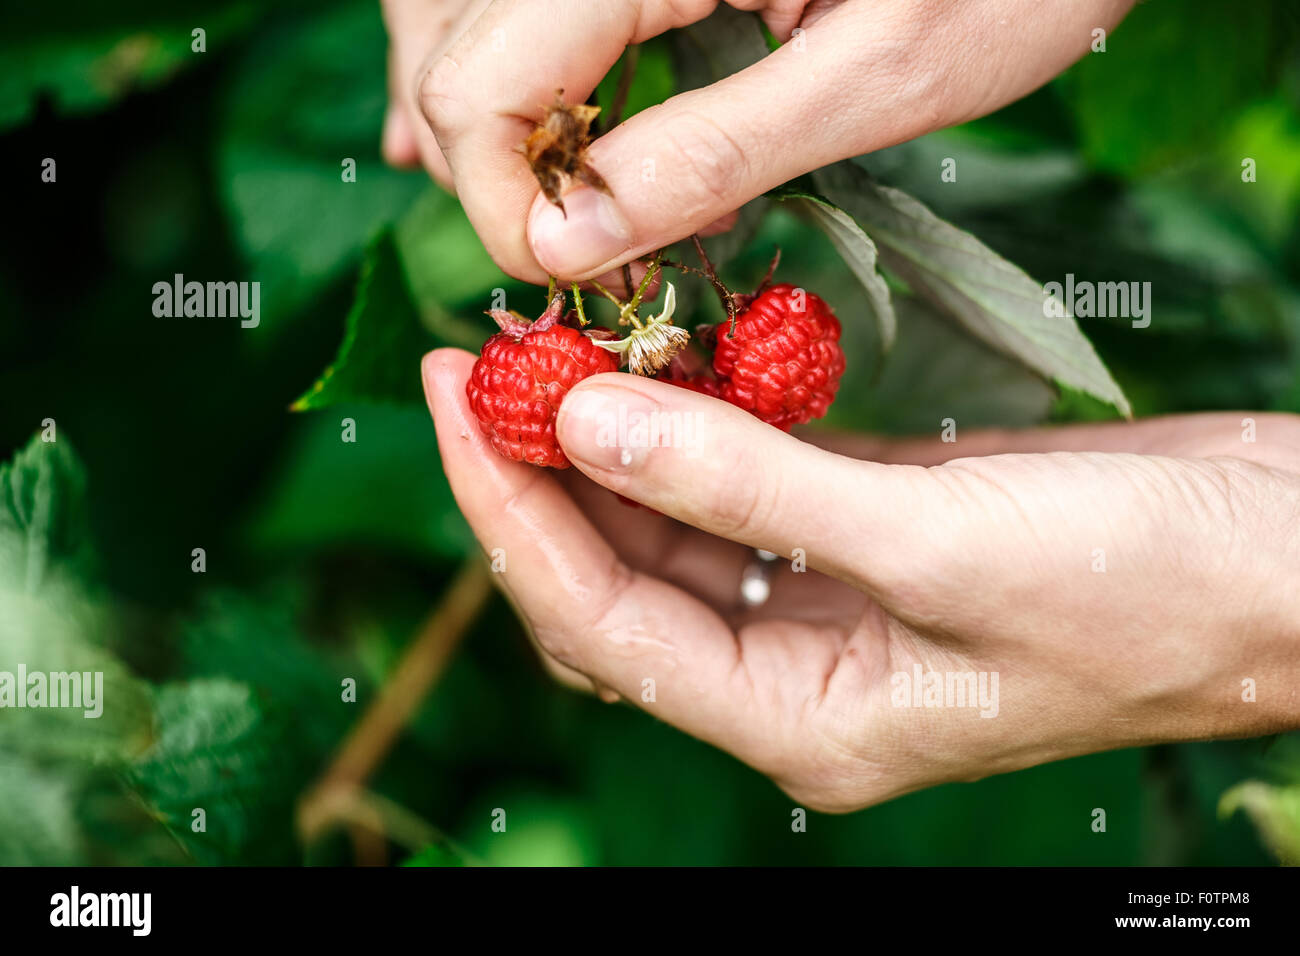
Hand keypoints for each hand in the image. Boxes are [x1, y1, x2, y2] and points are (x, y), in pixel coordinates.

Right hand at [395, 0, 1135, 282]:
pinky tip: (575, 154)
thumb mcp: (871, 80)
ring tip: (587, 214)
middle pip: (463, 61)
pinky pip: (531, 25)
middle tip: (598, 260)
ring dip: (506, 142)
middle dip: (503, 182)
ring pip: (474, 38)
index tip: (586, 285)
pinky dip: (533, 98)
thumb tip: (564, 248)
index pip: (487, 83)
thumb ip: (708, 155)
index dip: (507, 206)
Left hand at [422, 349, 1299, 810]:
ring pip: (673, 524)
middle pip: (617, 577)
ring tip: (554, 346)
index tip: (458, 398)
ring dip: (614, 439)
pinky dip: (701, 420)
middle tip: (485, 357)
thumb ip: (747, 484)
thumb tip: (590, 417)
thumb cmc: (1147, 590)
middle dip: (541, 471)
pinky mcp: (867, 528)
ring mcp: (829, 599)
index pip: (600, 622)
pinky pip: (746, 479)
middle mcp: (797, 672)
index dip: (511, 510)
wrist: (1289, 564)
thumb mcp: (934, 540)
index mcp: (801, 722)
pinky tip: (666, 358)